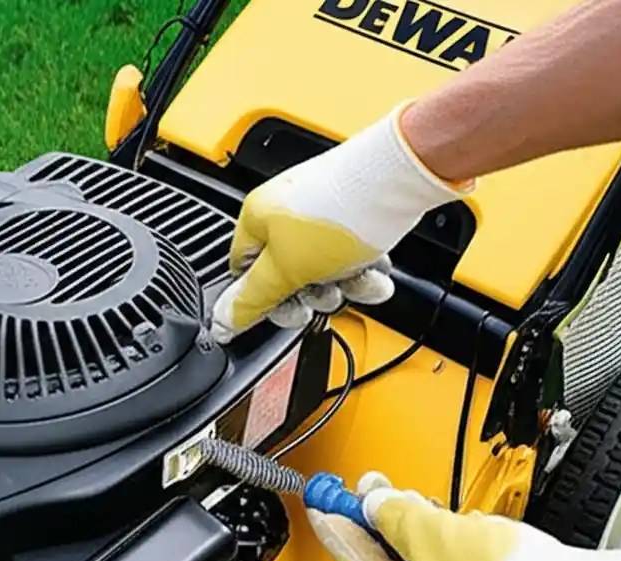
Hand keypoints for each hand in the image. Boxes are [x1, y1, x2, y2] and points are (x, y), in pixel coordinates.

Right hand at [209, 104, 469, 343]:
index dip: (265, 298)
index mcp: (258, 219)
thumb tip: (221, 321)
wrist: (399, 178)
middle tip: (327, 294)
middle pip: (289, 275)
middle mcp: (286, 213)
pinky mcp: (352, 213)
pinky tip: (375, 268)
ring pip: (325, 269)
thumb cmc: (341, 211)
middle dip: (314, 293)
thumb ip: (253, 299)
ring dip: (347, 284)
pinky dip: (365, 268)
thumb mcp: (287, 270)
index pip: (244, 272)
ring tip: (360, 278)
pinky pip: (351, 254)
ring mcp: (320, 212)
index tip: (288, 311)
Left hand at [308, 474, 620, 560]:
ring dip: (411, 519)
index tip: (320, 498)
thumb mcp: (435, 537)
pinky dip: (443, 529)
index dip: (335, 523)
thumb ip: (394, 515)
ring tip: (409, 495)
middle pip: (383, 555)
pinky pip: (449, 552)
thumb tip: (373, 502)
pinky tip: (449, 514)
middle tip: (367, 485)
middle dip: (375, 516)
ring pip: (418, 551)